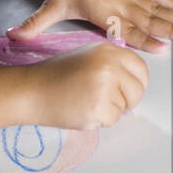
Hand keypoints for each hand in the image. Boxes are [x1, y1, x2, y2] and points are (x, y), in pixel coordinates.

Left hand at [6, 0, 172, 50]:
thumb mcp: (50, 4)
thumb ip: (34, 25)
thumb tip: (13, 38)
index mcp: (105, 11)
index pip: (128, 30)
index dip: (146, 40)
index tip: (164, 48)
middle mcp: (122, 2)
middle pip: (151, 19)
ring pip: (158, 7)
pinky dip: (170, 0)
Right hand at [22, 42, 149, 129]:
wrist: (30, 90)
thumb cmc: (56, 75)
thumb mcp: (89, 56)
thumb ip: (113, 64)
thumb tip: (134, 81)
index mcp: (109, 51)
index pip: (141, 68)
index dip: (138, 82)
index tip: (130, 89)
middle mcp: (110, 66)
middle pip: (138, 89)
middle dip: (128, 100)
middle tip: (109, 101)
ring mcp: (105, 87)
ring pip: (125, 107)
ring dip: (109, 110)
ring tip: (85, 101)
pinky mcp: (98, 108)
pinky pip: (112, 120)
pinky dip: (100, 120)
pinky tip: (81, 110)